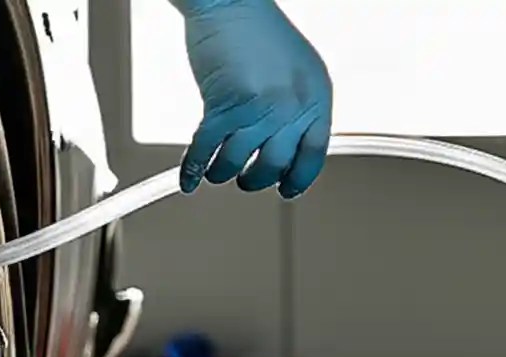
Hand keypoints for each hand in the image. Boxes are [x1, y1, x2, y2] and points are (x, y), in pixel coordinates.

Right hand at [177, 0, 332, 198]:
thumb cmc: (258, 30)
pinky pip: (206, 151)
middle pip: (274, 165)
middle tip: (245, 179)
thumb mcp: (298, 70)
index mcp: (316, 98)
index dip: (297, 178)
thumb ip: (298, 107)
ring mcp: (258, 110)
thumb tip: (286, 148)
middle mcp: (292, 107)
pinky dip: (194, 169)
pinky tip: (189, 179)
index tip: (286, 189)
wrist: (229, 1)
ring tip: (218, 171)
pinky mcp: (223, 107)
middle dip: (256, 179)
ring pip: (237, 162)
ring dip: (223, 172)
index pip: (312, 155)